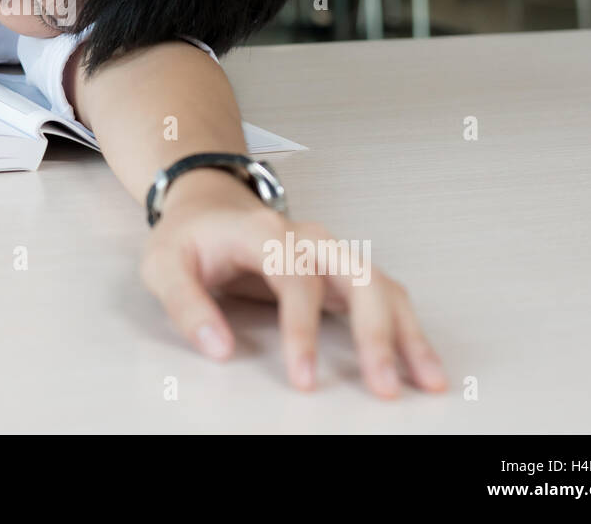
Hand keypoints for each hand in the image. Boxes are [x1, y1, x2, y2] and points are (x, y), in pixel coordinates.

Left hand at [138, 169, 446, 398]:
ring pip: (381, 285)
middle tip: (383, 385)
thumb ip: (187, 306)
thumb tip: (219, 349)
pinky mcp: (339, 271)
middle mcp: (308, 238)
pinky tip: (420, 362)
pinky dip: (406, 327)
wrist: (207, 205)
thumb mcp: (163, 265)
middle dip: (375, 333)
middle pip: (356, 276)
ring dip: (407, 332)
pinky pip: (383, 295)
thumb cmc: (188, 236)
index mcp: (264, 233)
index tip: (304, 377)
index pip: (295, 279)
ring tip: (427, 379)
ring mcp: (329, 252)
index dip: (302, 330)